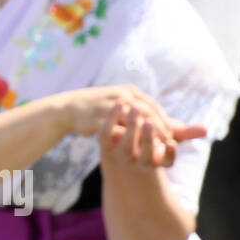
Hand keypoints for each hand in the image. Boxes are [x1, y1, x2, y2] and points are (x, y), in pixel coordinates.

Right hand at [58, 85, 204, 167]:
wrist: (68, 108)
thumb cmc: (97, 109)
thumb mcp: (121, 105)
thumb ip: (140, 112)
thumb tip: (162, 123)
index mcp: (129, 91)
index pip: (154, 107)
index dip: (164, 122)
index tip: (172, 136)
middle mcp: (122, 96)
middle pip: (148, 112)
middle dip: (159, 128)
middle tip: (168, 143)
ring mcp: (111, 106)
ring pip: (135, 121)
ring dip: (147, 134)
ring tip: (155, 147)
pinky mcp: (100, 118)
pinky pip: (118, 129)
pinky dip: (129, 139)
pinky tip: (133, 148)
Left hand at [99, 100, 177, 170]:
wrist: (118, 158)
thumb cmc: (149, 145)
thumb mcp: (166, 139)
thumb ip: (184, 133)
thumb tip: (205, 129)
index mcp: (156, 162)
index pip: (166, 162)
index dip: (169, 154)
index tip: (171, 142)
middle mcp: (139, 163)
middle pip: (145, 155)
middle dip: (148, 137)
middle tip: (150, 120)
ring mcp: (121, 156)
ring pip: (126, 145)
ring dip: (131, 125)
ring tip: (135, 107)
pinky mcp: (105, 146)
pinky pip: (107, 133)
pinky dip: (113, 118)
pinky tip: (120, 102)